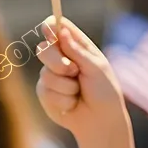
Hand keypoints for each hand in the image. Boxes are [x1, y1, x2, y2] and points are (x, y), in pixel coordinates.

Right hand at [36, 18, 127, 143]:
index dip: (50, 26)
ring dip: (65, 86)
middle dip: (57, 62)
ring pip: (45, 73)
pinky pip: (45, 91)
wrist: (99, 121)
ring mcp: (51, 75)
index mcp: (77, 46)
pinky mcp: (45, 93)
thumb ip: (77, 50)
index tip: (48, 29)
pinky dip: (62, 99)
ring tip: (78, 93)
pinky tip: (71, 104)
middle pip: (44, 49)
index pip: (57, 27)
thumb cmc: (104, 92)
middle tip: (74, 71)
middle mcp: (61, 58)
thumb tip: (61, 30)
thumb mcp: (95, 68)